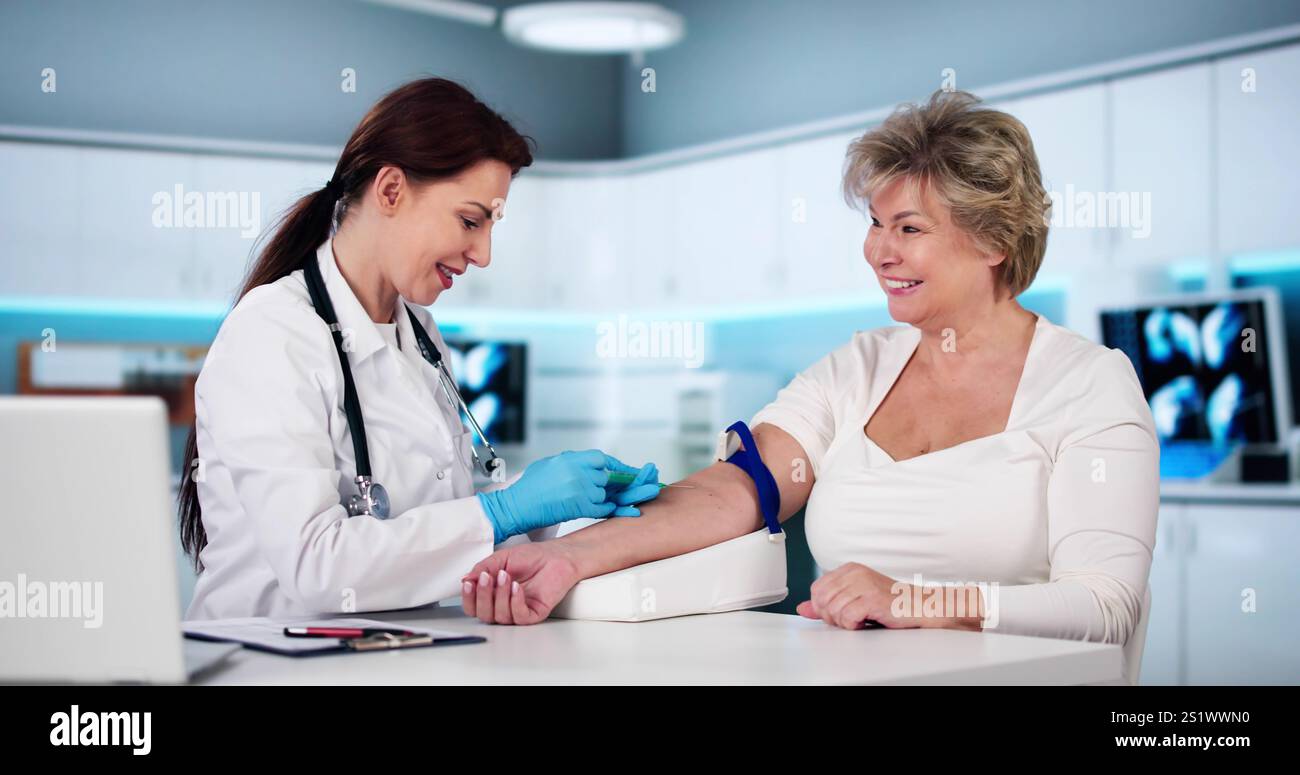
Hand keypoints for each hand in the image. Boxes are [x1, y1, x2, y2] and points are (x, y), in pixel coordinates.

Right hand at [460, 542, 581, 624]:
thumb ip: (483, 568)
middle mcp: (504, 606)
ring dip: (499, 596)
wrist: (557, 556)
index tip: (469, 584)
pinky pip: (519, 617)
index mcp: (493, 595)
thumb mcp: (501, 559)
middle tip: (487, 578)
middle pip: (483, 615)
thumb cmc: (532, 557)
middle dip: (482, 596)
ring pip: (500, 617)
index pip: (474, 606)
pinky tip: (517, 587)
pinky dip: (515, 602)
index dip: (468, 598)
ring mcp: (518, 611)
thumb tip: (465, 579)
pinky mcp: (534, 614)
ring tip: (506, 576)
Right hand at [478, 450, 656, 541]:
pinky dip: (616, 511)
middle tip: (651, 482)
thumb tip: (591, 466)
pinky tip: (630, 511)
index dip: (621, 468)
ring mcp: (580, 489)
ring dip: (622, 497)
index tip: (635, 472)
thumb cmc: (529, 487)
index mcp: (572, 458)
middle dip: (630, 481)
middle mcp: (579, 471)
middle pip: (611, 477)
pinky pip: (604, 509)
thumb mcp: (551, 464)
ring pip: (608, 494)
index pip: (604, 460)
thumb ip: (572, 463)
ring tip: (646, 494)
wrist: (515, 506)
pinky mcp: (579, 507)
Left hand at [796, 562, 918, 629]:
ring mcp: (864, 584)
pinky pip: (847, 617)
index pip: (816, 589)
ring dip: (844, 622)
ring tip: (859, 620)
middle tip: (848, 619)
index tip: (838, 613)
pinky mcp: (872, 599)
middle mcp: (855, 573)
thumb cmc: (889, 604)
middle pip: (821, 600)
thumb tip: (801, 608)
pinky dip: (853, 625)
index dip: (822, 607)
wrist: (920, 606)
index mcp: (848, 569)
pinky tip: (865, 622)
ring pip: (833, 610)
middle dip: (830, 616)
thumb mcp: (854, 599)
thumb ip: (827, 603)